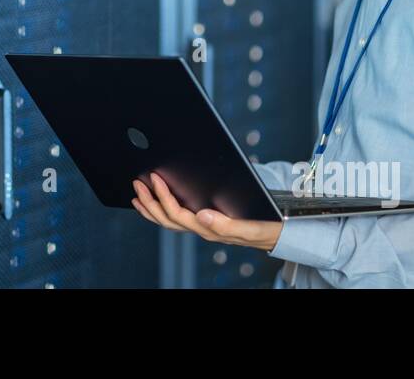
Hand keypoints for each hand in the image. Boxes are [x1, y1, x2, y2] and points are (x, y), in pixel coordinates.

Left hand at [132, 172, 282, 252]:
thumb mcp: (250, 228)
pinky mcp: (204, 220)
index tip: (154, 178)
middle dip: (149, 201)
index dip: (163, 197)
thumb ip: (226, 225)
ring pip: (168, 220)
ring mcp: (201, 225)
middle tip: (137, 183)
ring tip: (138, 192)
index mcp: (208, 229)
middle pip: (166, 219)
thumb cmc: (264, 230)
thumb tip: (201, 215)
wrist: (275, 234)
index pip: (177, 215)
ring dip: (151, 206)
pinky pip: (177, 218)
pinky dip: (162, 208)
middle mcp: (201, 228)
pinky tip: (156, 200)